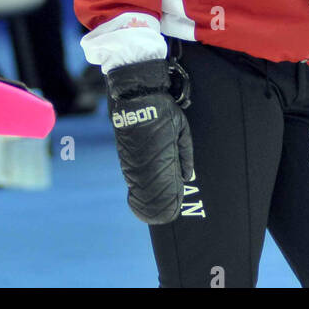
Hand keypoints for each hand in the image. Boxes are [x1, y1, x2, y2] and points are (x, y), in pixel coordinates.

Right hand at [105, 58, 193, 224]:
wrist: (135, 93)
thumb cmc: (163, 110)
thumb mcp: (182, 129)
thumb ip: (185, 153)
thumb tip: (187, 175)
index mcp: (161, 155)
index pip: (166, 186)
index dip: (171, 200)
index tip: (174, 210)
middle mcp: (144, 160)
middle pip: (150, 189)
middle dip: (157, 202)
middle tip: (164, 215)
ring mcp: (130, 156)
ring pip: (139, 181)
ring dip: (146, 193)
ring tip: (151, 206)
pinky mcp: (122, 151)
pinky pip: (130, 171)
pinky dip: (137, 180)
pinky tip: (140, 188)